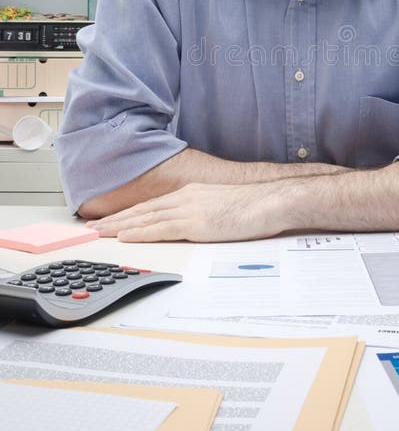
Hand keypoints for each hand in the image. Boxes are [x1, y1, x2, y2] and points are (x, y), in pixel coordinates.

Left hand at [85, 180, 284, 242]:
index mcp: (193, 194)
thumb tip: (201, 227)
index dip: (131, 213)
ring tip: (99, 233)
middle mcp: (187, 198)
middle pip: (144, 209)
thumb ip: (208, 215)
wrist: (272, 202)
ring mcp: (190, 209)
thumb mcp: (225, 209)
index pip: (155, 205)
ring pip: (146, 218)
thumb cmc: (256, 208)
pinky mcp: (196, 223)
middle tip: (93, 226)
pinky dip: (139, 232)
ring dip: (119, 226)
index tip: (113, 220)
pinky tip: (124, 236)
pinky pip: (161, 229)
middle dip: (116, 218)